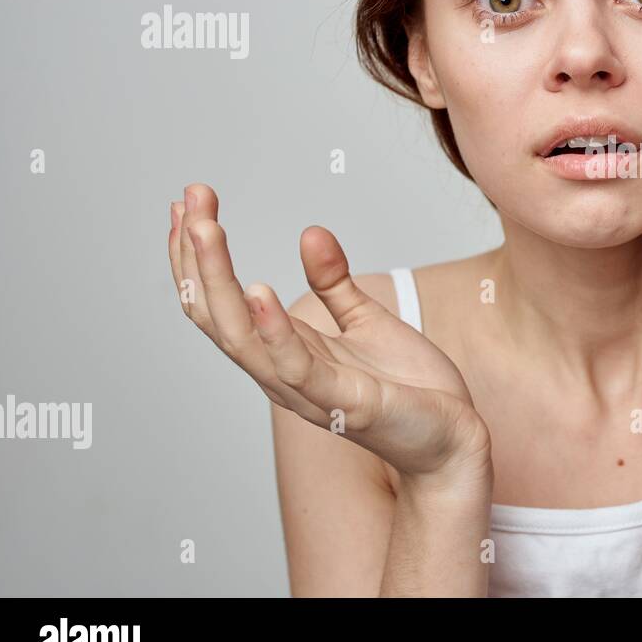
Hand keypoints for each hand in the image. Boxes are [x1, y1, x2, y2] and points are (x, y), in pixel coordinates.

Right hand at [169, 183, 490, 482]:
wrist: (453, 440)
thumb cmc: (409, 389)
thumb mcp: (367, 321)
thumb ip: (334, 283)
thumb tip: (309, 233)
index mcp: (285, 354)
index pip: (223, 304)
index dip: (200, 258)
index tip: (189, 203)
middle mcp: (283, 375)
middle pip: (218, 316)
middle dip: (197, 259)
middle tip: (189, 201)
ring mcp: (310, 392)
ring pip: (243, 338)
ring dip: (220, 281)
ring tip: (207, 229)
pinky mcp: (345, 404)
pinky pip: (299, 368)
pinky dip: (275, 331)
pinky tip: (259, 291)